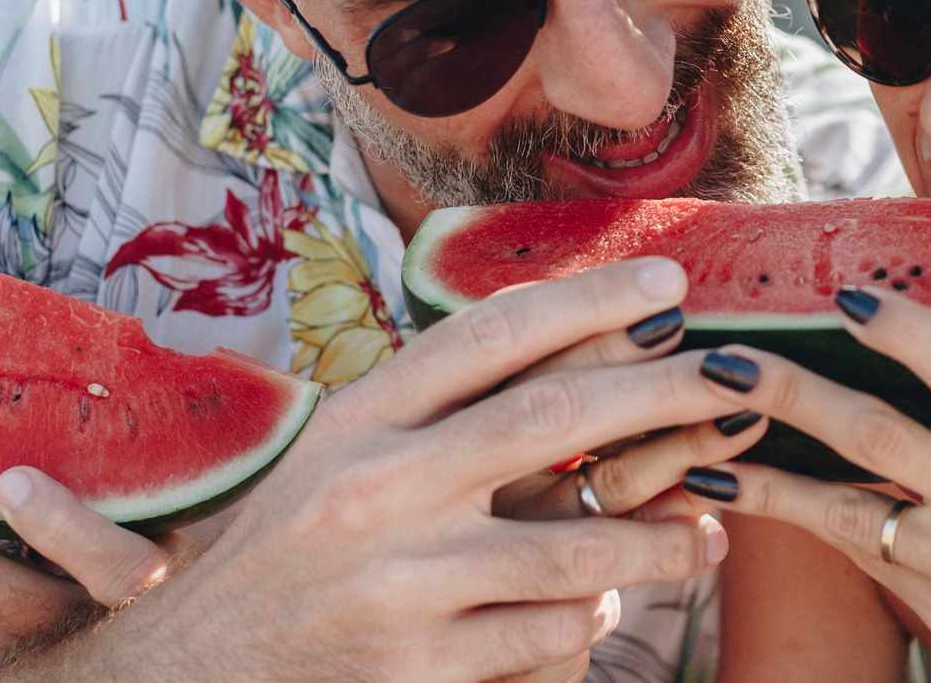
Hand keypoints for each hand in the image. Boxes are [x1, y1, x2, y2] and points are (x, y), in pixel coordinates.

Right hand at [0, 256, 752, 682]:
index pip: (487, 335)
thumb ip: (438, 405)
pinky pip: (549, 635)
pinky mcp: (416, 668)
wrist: (194, 670)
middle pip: (552, 418)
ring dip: (662, 538)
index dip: (589, 301)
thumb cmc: (291, 545)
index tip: (669, 286)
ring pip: (577, 547)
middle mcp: (375, 488)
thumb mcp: (342, 452)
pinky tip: (604, 604)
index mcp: (357, 417)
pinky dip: (592, 618)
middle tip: (736, 379)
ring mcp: (398, 584)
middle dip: (664, 391)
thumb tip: (577, 344)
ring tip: (710, 527)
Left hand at [685, 288, 930, 682]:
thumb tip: (913, 353)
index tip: (849, 299)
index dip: (909, 335)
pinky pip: (856, 555)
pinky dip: (798, 521)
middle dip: (793, 396)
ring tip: (699, 445)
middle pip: (881, 438)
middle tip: (725, 360)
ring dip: (766, 475)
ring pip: (846, 510)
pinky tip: (744, 498)